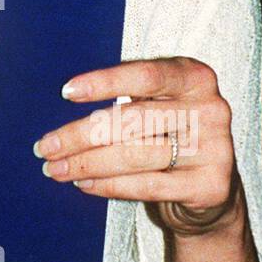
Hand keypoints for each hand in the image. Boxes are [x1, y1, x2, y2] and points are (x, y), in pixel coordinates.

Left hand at [33, 57, 243, 237]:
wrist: (209, 186)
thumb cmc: (169, 133)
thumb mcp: (155, 103)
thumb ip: (125, 96)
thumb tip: (68, 99)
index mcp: (195, 77)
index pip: (145, 75)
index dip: (105, 82)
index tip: (67, 92)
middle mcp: (211, 109)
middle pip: (132, 120)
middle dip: (80, 136)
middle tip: (45, 147)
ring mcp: (215, 149)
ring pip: (135, 156)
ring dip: (86, 165)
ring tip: (56, 169)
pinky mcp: (211, 185)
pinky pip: (147, 186)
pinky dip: (109, 186)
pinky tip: (84, 184)